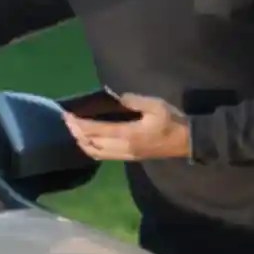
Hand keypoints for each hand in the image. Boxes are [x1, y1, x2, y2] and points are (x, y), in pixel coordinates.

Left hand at [63, 93, 190, 161]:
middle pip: (92, 143)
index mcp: (128, 134)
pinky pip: (104, 156)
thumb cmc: (172, 121)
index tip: (68, 115)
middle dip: (76, 133)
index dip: (79, 124)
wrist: (186, 142)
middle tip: (66, 121)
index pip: (96, 130)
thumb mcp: (156, 105)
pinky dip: (91, 149)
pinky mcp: (129, 158)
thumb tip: (114, 95)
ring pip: (96, 153)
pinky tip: (87, 141)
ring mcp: (126, 155)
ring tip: (73, 130)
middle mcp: (123, 148)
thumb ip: (134, 100)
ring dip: (82, 142)